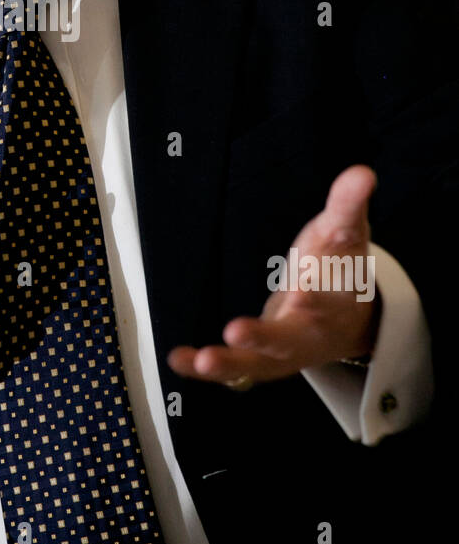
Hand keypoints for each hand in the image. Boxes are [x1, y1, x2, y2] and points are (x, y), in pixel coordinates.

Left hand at [167, 165, 380, 389]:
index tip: (302, 293)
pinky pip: (232, 371)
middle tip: (236, 332)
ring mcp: (283, 353)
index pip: (329, 302)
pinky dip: (202, 369)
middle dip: (264, 339)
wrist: (346, 316)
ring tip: (204, 360)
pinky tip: (179, 359)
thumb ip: (348, 204)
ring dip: (230, 364)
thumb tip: (362, 172)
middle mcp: (310, 334)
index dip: (316, 300)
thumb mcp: (344, 232)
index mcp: (336, 303)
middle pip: (289, 342)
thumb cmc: (339, 268)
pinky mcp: (258, 361)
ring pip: (257, 365)